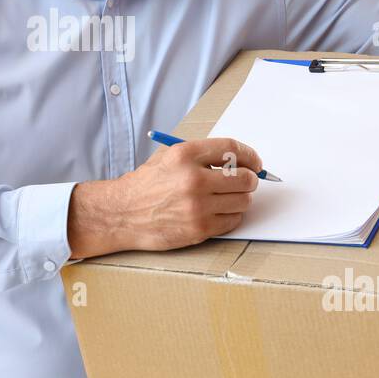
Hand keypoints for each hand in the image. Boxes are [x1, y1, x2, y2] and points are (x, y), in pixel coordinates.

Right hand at [67, 137, 262, 258]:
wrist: (123, 213)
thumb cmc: (147, 184)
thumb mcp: (169, 157)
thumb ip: (202, 155)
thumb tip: (239, 160)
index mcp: (185, 154)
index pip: (232, 149)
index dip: (249, 155)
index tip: (255, 162)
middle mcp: (193, 179)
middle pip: (244, 178)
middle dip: (249, 180)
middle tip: (245, 182)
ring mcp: (197, 206)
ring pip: (243, 201)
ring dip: (240, 199)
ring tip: (226, 198)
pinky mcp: (199, 228)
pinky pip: (233, 221)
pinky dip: (230, 217)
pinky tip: (217, 212)